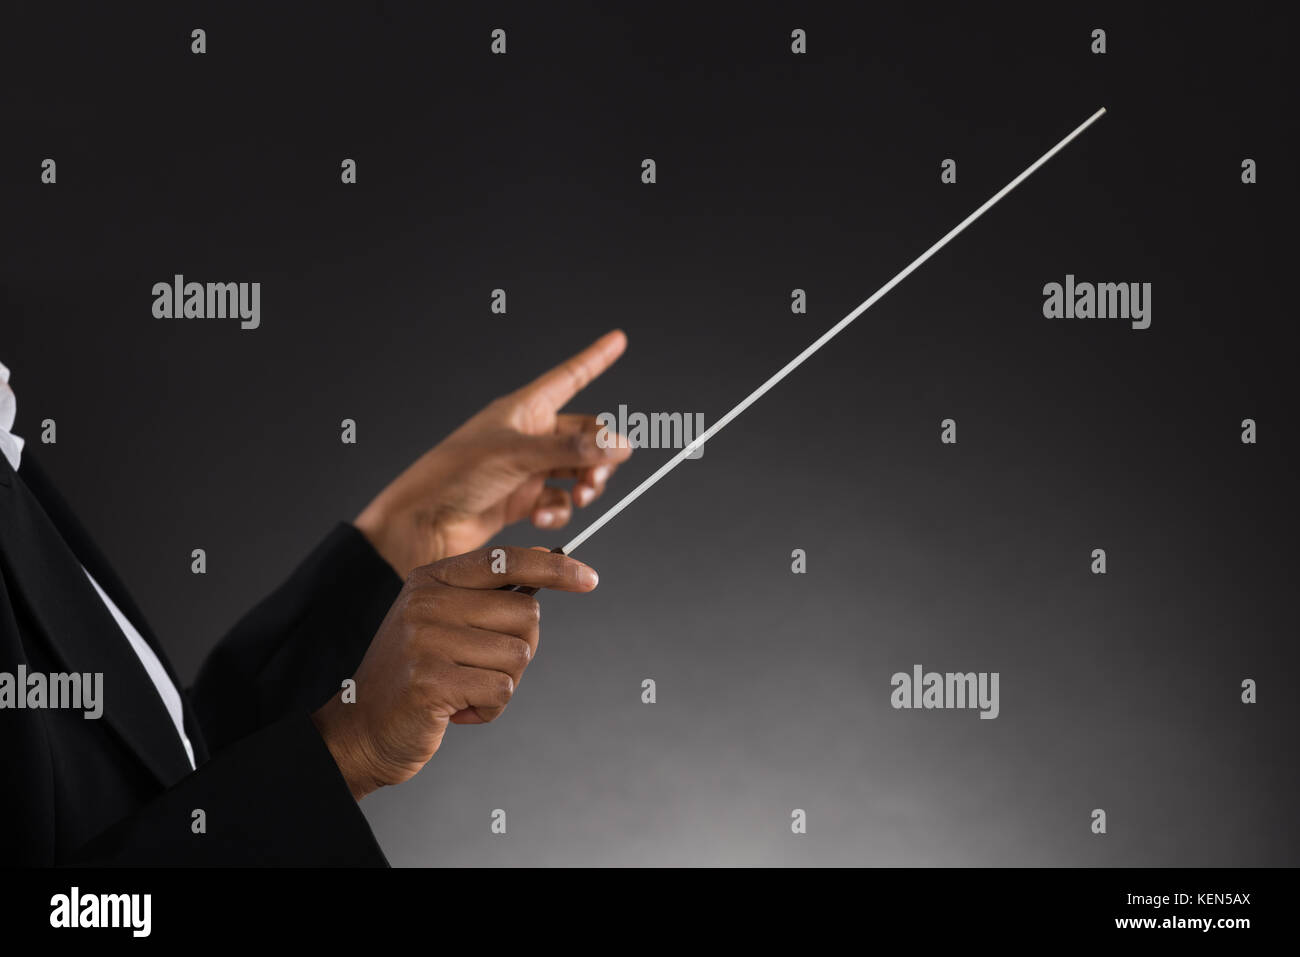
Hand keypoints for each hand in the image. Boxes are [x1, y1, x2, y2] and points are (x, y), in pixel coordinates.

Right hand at [310, 546, 599, 800]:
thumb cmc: (414, 676)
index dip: (554, 568)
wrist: (361, 730)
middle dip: (520, 649)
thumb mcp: (442, 621)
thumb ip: (486, 595)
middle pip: (525, 614)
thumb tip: (549, 560)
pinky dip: (490, 709)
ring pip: (518, 655)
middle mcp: (426, 602)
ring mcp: (425, 640)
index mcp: (431, 580)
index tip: (589, 578)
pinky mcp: (430, 681)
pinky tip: (458, 711)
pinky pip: (501, 690)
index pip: (505, 560)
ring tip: (464, 691)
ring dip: (503, 684)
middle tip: (482, 669)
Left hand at [355, 330, 632, 578]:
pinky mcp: (522, 501)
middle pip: (585, 435)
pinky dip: (558, 510)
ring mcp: (527, 470)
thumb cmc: (453, 474)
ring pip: (576, 470)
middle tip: (600, 472)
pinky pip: (557, 501)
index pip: (569, 377)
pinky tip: (544, 517)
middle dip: (600, 452)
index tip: (617, 340)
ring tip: (582, 495)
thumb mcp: (518, 454)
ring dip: (585, 483)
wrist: (422, 523)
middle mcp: (529, 436)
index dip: (594, 358)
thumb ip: (572, 450)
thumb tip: (618, 445)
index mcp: (524, 409)